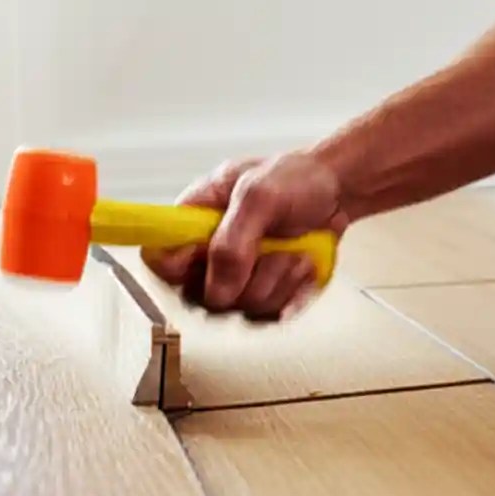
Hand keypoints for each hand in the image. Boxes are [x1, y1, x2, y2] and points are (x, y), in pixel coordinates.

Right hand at [141, 152, 350, 319]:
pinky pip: (268, 316)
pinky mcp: (263, 296)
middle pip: (198, 295)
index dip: (179, 267)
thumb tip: (218, 289)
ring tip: (292, 250)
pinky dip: (292, 291)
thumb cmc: (295, 179)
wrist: (336, 193)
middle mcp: (207, 254)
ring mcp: (235, 279)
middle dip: (244, 276)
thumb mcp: (259, 193)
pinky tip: (302, 265)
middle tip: (269, 247)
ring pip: (238, 309)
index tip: (211, 255)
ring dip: (276, 280)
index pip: (158, 259)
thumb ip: (233, 239)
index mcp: (192, 220)